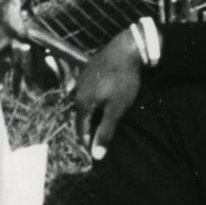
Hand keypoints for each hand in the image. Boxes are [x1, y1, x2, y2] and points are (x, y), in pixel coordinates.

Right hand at [72, 30, 146, 158]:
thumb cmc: (124, 81)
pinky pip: (88, 90)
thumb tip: (96, 156)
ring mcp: (83, 78)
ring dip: (92, 114)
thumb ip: (106, 131)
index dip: (89, 142)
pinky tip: (101, 100)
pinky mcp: (90, 68)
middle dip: (89, 128)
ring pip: (84, 102)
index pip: (81, 129)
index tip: (98, 152)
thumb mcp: (117, 109)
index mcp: (82, 102)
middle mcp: (78, 90)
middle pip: (81, 116)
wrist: (128, 48)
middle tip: (101, 138)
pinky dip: (94, 100)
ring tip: (102, 121)